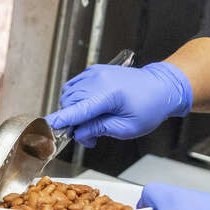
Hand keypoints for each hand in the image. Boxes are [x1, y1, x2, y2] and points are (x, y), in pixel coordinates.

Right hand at [45, 61, 192, 147]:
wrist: (162, 86)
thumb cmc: (150, 106)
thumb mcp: (127, 127)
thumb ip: (99, 129)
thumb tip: (80, 132)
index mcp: (108, 94)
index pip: (77, 109)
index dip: (60, 120)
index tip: (46, 127)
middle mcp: (98, 80)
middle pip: (69, 103)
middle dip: (73, 123)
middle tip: (90, 137)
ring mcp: (95, 73)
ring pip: (69, 94)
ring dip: (74, 111)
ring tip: (92, 123)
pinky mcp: (94, 71)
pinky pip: (75, 86)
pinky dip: (77, 99)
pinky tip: (91, 109)